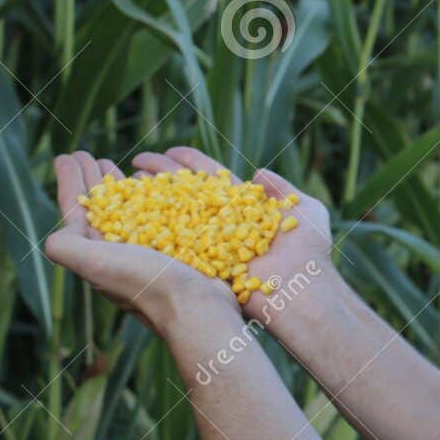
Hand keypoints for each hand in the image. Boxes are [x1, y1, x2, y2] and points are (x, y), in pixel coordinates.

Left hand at [45, 151, 232, 332]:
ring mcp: (147, 252)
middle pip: (100, 208)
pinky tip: (156, 186)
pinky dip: (153, 196)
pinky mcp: (176, 251)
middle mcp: (118, 254)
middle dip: (93, 180)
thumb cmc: (147, 285)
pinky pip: (159, 215)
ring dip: (120, 186)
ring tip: (119, 165)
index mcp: (96, 254)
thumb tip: (56, 234)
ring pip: (129, 210)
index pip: (76, 211)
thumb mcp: (95, 263)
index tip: (67, 155)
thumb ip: (66, 245)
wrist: (198, 308)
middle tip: (89, 155)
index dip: (70, 182)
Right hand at [129, 146, 334, 325]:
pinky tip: (133, 214)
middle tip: (137, 163)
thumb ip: (284, 189)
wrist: (301, 288)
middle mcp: (224, 224)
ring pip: (176, 215)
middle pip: (188, 193)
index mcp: (246, 209)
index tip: (169, 150)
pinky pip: (174, 243)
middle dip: (162, 177)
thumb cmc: (310, 251)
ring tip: (129, 182)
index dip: (191, 163)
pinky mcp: (202, 263)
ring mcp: (211, 243)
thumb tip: (259, 173)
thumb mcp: (307, 210)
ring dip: (152, 198)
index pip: (213, 179)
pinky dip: (154, 228)